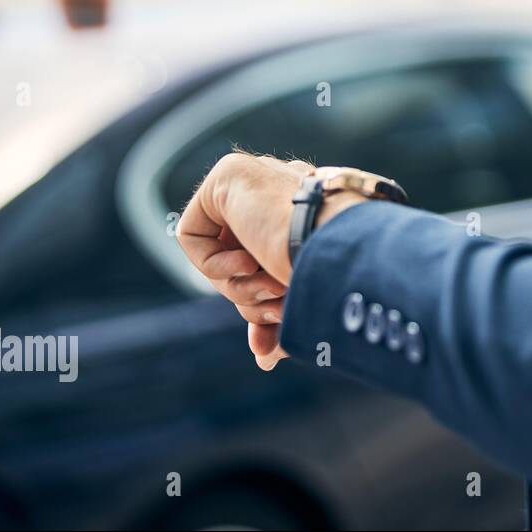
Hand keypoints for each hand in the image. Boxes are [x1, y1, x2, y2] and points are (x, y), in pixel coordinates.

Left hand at [176, 153, 365, 370]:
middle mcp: (286, 194)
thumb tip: (265, 357)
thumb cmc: (338, 279)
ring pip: (220, 254)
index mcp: (313, 217)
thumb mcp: (303, 303)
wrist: (339, 249)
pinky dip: (212, 264)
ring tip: (271, 285)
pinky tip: (248, 260)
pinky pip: (193, 235)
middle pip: (242, 263)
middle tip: (273, 313)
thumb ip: (278, 320)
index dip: (262, 305)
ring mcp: (259, 180)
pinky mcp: (229, 174)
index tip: (269, 345)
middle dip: (250, 301)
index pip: (268, 262)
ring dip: (240, 286)